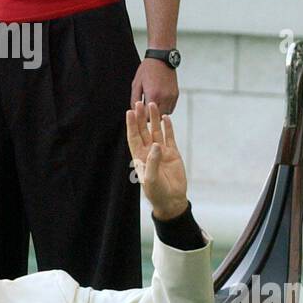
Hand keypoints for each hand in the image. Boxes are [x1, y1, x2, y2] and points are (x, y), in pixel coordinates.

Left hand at [126, 101, 187, 219]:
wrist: (172, 200)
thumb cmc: (157, 192)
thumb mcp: (152, 179)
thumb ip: (153, 162)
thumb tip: (156, 145)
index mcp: (139, 157)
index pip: (134, 137)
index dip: (131, 125)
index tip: (129, 112)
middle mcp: (149, 152)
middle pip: (144, 130)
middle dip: (141, 117)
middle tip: (140, 102)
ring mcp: (161, 151)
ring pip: (156, 131)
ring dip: (154, 119)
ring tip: (153, 104)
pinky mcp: (173, 153)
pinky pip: (169, 137)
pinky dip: (168, 127)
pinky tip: (166, 117)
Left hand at [130, 56, 177, 113]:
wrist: (161, 58)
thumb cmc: (147, 69)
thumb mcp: (136, 84)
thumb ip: (134, 100)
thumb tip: (134, 112)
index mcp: (153, 95)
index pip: (147, 116)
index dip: (141, 117)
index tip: (137, 115)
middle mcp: (164, 97)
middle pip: (156, 117)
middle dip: (149, 116)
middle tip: (144, 112)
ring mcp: (172, 97)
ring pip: (165, 114)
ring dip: (158, 113)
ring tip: (151, 107)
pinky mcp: (176, 95)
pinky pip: (171, 108)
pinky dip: (164, 109)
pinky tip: (158, 103)